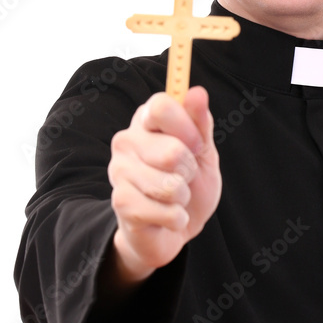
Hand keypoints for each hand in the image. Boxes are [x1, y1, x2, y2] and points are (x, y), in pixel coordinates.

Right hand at [106, 86, 220, 284]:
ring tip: (175, 197)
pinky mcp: (120, 202)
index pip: (161, 106)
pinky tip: (167, 216)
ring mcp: (119, 171)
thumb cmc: (188, 184)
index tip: (197, 144)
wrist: (173, 229)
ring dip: (183, 197)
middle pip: (172, 151)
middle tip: (184, 176)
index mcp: (147, 120)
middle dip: (190, 170)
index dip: (187, 127)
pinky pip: (166, 211)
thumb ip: (200, 123)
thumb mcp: (203, 152)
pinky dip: (177, 218)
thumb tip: (197, 92)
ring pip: (170, 185)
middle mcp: (126, 140)